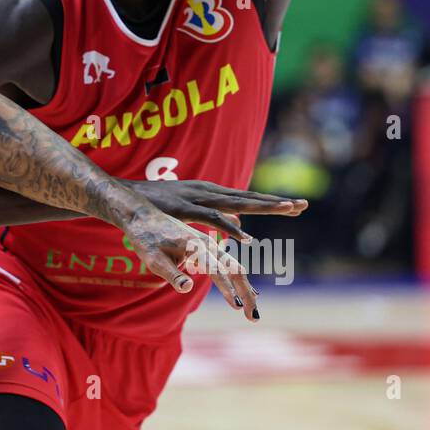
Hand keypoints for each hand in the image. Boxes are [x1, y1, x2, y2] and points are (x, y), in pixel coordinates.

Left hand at [121, 205, 262, 322]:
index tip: (237, 308)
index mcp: (196, 246)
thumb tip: (187, 288)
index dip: (228, 289)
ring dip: (246, 290)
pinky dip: (239, 281)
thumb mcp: (153, 258)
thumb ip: (171, 274)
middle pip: (234, 270)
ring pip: (235, 269)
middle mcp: (208, 244)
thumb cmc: (146, 238)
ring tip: (253, 314)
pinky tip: (249, 293)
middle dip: (246, 294)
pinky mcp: (206, 248)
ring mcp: (209, 245)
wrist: (143, 215)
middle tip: (254, 318)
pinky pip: (228, 266)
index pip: (217, 271)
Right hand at [131, 179, 307, 239]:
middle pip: (248, 198)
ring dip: (261, 207)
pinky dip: (229, 227)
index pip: (248, 198)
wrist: (126, 197)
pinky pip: (211, 218)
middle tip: (302, 204)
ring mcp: (197, 198)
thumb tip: (241, 225)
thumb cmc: (158, 205)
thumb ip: (217, 217)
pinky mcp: (184, 208)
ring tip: (285, 209)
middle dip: (275, 202)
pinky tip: (245, 236)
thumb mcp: (192, 210)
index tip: (297, 206)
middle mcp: (208, 192)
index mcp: (211, 194)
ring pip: (235, 203)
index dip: (271, 201)